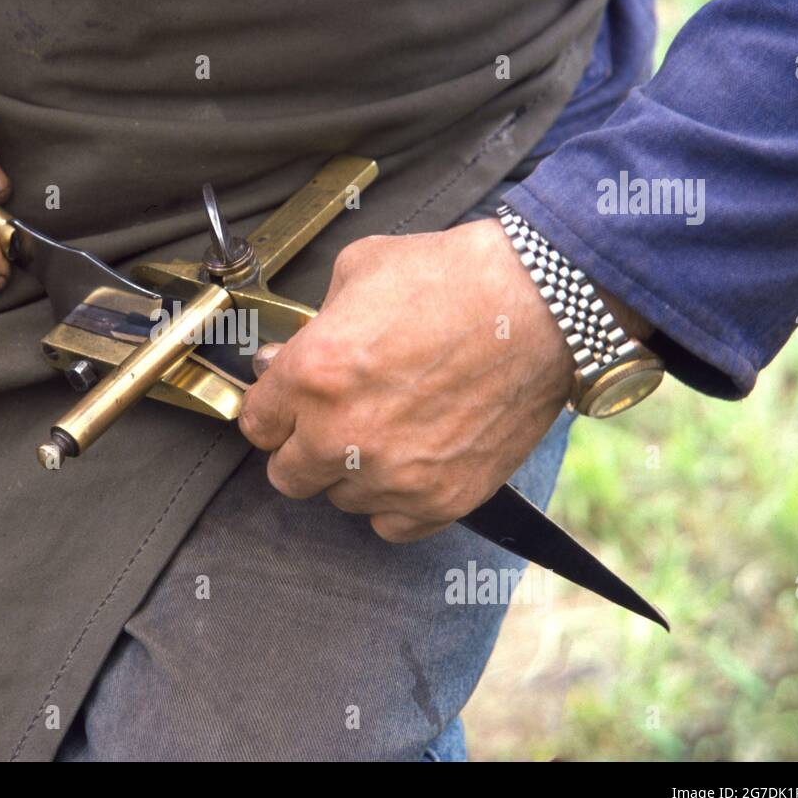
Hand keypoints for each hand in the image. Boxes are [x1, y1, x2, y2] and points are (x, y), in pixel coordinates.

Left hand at [238, 218, 576, 541]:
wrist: (541, 302)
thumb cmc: (454, 278)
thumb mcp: (358, 272)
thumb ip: (311, 327)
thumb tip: (283, 358)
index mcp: (313, 375)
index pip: (256, 424)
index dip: (272, 410)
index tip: (286, 406)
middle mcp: (343, 434)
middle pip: (287, 476)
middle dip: (302, 446)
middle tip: (331, 421)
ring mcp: (393, 474)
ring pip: (341, 500)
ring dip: (353, 473)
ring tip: (385, 431)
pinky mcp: (442, 499)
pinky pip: (391, 525)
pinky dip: (395, 501)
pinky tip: (409, 464)